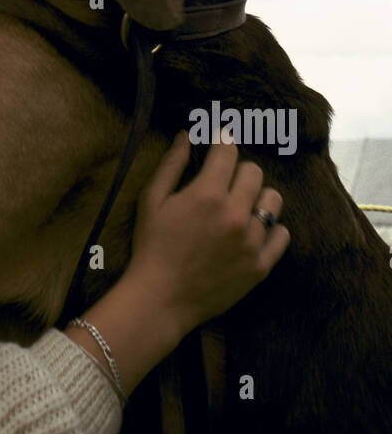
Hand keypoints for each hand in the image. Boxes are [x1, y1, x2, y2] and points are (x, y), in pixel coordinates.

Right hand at [124, 129, 289, 337]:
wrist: (161, 299)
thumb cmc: (151, 246)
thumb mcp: (152, 200)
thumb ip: (171, 164)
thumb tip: (186, 134)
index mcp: (207, 194)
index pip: (228, 151)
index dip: (223, 142)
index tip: (220, 143)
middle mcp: (235, 214)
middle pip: (254, 172)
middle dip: (238, 170)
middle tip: (224, 182)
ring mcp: (252, 241)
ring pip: (272, 200)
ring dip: (257, 197)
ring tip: (240, 206)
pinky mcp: (261, 266)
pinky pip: (282, 234)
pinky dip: (270, 229)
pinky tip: (252, 231)